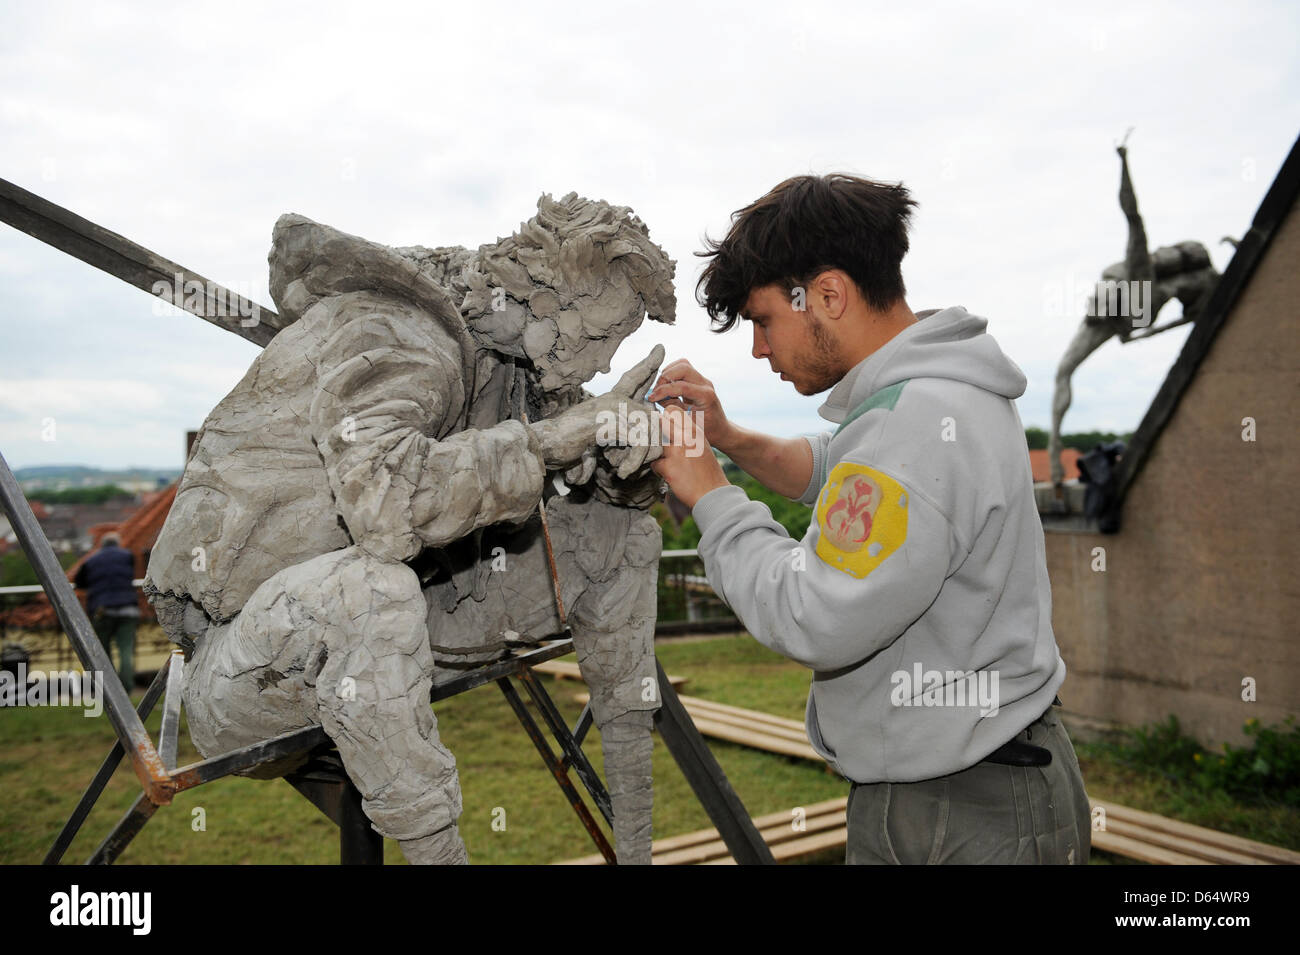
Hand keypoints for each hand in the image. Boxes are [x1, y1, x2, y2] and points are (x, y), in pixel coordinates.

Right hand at [532, 345, 664, 476]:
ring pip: (650, 428)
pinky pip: (639, 441)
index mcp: (609, 398)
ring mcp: (613, 407)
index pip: (634, 377)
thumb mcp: (597, 438)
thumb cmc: (567, 443)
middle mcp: (613, 398)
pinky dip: (634, 460)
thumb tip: (636, 450)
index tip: (660, 348)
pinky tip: (623, 471)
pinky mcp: (611, 421)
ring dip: (642, 455)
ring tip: (626, 471)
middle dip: (656, 436)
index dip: (648, 364)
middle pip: (651, 409)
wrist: (547, 444)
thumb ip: (616, 439)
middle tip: (647, 452)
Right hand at [645, 358, 735, 453]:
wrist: (719, 429)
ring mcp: (702, 380)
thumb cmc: (705, 431)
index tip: (650, 399)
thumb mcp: (687, 426)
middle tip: (655, 392)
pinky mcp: (697, 379)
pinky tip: (665, 388)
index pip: (682, 386)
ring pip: (682, 364)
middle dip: (665, 377)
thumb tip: (654, 400)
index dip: (663, 391)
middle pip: (683, 367)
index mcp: (706, 396)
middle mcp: (706, 384)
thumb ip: (672, 411)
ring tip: (660, 390)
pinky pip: (682, 368)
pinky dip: (670, 375)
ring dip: (667, 374)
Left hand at [651, 403, 728, 509]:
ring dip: (658, 454)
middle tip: (660, 444)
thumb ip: (687, 435)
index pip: (672, 410)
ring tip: (670, 464)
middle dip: (656, 431)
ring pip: (654, 444)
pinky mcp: (669, 467)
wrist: (714, 493)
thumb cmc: (707, 471)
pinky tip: (671, 475)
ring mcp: (677, 451)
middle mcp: (685, 437)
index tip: (663, 425)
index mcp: (695, 431)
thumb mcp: (701, 446)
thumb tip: (667, 428)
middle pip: (659, 421)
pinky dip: (659, 470)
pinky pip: (654, 464)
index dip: (664, 416)